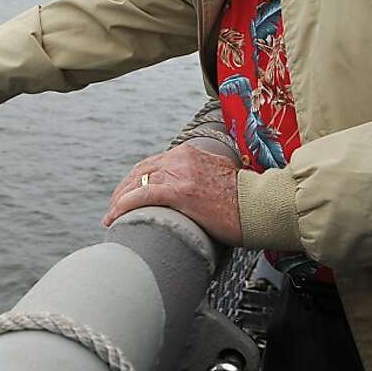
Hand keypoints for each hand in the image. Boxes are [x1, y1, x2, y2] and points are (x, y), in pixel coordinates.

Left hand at [101, 142, 242, 244]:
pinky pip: (141, 196)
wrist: (260, 206)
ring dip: (119, 201)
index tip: (127, 194)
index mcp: (189, 153)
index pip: (152, 164)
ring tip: (111, 217)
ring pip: (136, 183)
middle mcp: (181, 158)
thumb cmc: (244, 200)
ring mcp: (180, 173)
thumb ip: (200, 176)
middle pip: (139, 171)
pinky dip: (123, 206)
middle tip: (114, 208)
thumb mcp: (219, 177)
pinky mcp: (180, 192)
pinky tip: (114, 217)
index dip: (135, 180)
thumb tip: (192, 192)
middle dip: (122, 190)